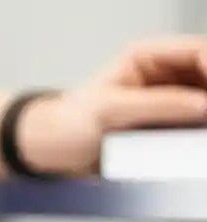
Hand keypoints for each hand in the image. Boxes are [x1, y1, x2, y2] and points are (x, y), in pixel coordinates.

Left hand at [19, 37, 206, 175]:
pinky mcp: (167, 126)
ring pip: (205, 100)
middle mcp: (162, 75)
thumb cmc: (67, 124)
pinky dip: (202, 131)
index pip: (198, 51)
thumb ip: (158, 105)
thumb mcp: (111, 110)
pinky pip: (197, 125)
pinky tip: (200, 139)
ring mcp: (167, 101)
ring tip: (204, 132)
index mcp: (147, 57)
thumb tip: (202, 104)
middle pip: (206, 75)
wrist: (50, 151)